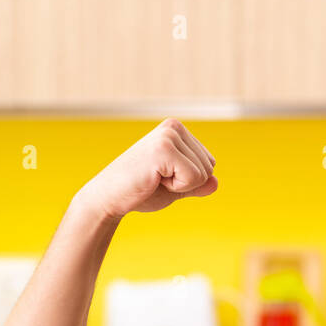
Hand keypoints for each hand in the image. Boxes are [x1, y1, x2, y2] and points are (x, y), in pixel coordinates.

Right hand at [76, 118, 217, 221]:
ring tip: (154, 179)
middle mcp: (174, 127)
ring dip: (180, 185)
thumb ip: (197, 184)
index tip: (163, 177)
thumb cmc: (140, 191)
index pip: (209, 163)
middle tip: (157, 179)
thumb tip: (216, 182)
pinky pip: (193, 177)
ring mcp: (169, 135)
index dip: (190, 180)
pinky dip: (177, 187)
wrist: (109, 198)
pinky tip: (154, 180)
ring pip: (203, 173)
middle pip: (209, 167)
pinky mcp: (164, 149)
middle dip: (187, 183)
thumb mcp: (176, 187)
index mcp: (177, 130)